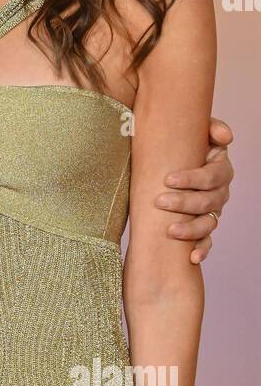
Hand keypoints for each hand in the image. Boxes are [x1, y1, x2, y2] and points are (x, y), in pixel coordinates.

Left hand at [156, 115, 232, 263]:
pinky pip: (207, 241)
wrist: (169, 162)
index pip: (212, 176)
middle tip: (159, 201)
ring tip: (170, 231)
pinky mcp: (203, 227)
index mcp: (219, 169)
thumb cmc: (182, 146)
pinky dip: (202, 250)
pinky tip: (192, 258)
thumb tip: (226, 136)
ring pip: (208, 223)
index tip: (168, 179)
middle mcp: (219, 192)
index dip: (192, 178)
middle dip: (184, 202)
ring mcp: (212, 211)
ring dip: (191, 229)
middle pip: (208, 201)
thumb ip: (211, 128)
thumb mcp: (195, 132)